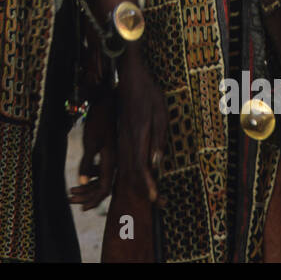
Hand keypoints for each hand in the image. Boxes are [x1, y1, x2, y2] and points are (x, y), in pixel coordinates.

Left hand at [69, 89, 115, 210]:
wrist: (107, 100)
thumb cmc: (98, 120)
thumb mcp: (90, 140)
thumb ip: (86, 162)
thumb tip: (81, 181)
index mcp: (113, 161)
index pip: (104, 189)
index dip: (92, 200)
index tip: (81, 207)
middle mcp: (116, 162)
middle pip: (102, 187)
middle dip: (86, 195)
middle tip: (69, 199)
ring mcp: (115, 157)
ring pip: (102, 178)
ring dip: (87, 187)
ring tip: (71, 190)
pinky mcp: (111, 151)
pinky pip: (102, 169)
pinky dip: (91, 175)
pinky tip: (82, 175)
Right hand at [116, 55, 167, 202]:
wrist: (129, 76)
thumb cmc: (148, 92)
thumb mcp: (159, 112)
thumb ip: (158, 138)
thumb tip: (156, 162)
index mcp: (138, 135)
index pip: (141, 166)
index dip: (147, 184)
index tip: (154, 198)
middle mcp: (127, 139)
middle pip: (131, 171)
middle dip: (143, 189)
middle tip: (156, 203)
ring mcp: (121, 136)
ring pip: (125, 165)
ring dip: (136, 182)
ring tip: (148, 195)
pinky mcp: (121, 133)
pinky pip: (123, 156)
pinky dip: (130, 170)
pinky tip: (135, 177)